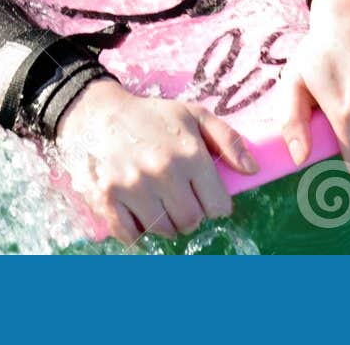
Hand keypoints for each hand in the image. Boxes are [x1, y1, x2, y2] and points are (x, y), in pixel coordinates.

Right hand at [54, 78, 259, 244]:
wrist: (96, 114)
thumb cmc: (151, 117)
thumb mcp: (194, 115)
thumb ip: (229, 140)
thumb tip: (253, 170)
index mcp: (189, 153)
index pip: (218, 206)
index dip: (214, 203)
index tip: (203, 194)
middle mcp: (162, 172)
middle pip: (191, 221)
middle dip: (190, 215)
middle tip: (179, 198)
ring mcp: (132, 187)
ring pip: (163, 231)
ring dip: (164, 222)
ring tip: (157, 201)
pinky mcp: (106, 199)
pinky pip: (131, 236)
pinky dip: (137, 231)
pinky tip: (136, 210)